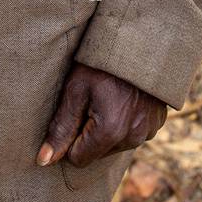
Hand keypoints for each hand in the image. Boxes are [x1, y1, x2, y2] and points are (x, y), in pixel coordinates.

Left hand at [37, 62, 166, 167]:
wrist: (138, 40)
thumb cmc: (100, 63)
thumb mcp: (75, 89)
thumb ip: (60, 129)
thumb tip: (43, 161)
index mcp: (110, 131)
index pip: (78, 158)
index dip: (71, 137)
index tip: (75, 110)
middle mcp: (133, 138)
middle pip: (97, 153)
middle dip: (89, 133)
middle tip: (92, 100)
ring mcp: (148, 131)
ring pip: (115, 145)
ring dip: (107, 129)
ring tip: (108, 96)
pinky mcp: (157, 124)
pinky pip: (133, 134)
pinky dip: (125, 122)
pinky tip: (123, 99)